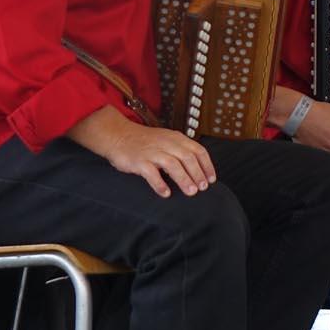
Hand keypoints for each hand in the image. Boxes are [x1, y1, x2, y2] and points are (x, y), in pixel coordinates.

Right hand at [97, 121, 217, 198]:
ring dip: (184, 179)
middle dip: (198, 174)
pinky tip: (166, 193)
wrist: (117, 135)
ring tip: (191, 192)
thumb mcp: (166, 140)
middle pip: (188, 158)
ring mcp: (152, 152)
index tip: (211, 179)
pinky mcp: (139, 161)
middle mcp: (166, 143)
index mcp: (175, 138)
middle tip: (202, 188)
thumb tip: (198, 170)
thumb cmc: (144, 141)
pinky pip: (151, 173)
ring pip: (173, 165)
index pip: (198, 150)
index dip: (207, 166)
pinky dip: (160, 184)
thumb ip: (180, 150)